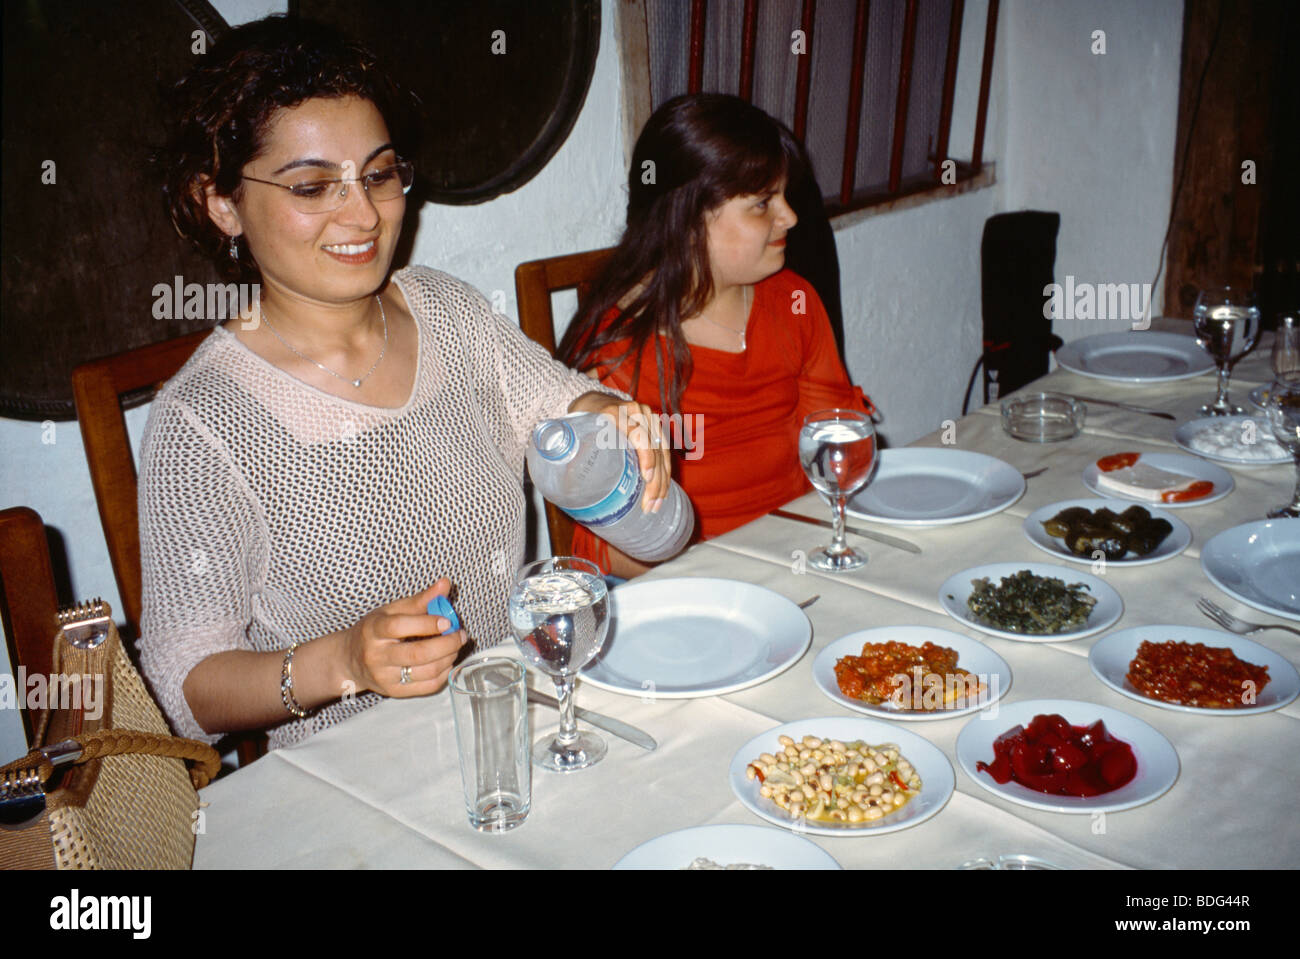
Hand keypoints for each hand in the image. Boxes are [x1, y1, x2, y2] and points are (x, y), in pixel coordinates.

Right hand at [343, 579, 466, 696]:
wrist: (350, 660)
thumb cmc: (374, 631)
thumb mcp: (391, 611)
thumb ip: (420, 599)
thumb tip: (445, 583)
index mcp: (374, 630)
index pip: (399, 626)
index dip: (427, 623)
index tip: (448, 621)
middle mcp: (376, 656)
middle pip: (417, 654)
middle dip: (446, 644)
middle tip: (460, 635)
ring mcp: (384, 677)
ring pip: (426, 672)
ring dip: (449, 658)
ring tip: (455, 646)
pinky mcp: (394, 692)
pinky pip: (427, 686)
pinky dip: (444, 673)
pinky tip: (446, 661)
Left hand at [569, 392, 670, 511]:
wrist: (594, 400)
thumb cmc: (583, 419)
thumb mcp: (576, 428)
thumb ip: (569, 443)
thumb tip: (562, 467)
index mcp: (615, 412)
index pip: (638, 434)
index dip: (646, 456)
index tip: (646, 478)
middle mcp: (636, 413)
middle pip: (654, 448)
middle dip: (655, 480)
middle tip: (649, 504)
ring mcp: (648, 419)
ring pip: (662, 452)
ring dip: (663, 480)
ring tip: (657, 504)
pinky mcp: (654, 428)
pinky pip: (664, 451)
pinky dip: (665, 473)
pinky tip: (663, 491)